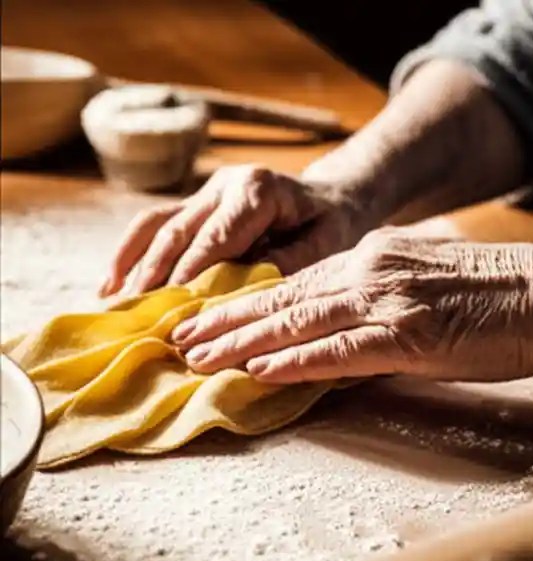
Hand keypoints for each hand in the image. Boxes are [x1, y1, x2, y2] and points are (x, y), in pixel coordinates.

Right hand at [101, 165, 371, 297]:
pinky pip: (153, 226)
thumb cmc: (333, 222)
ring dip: (132, 264)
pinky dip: (130, 255)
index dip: (192, 272)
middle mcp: (223, 185)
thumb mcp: (327, 241)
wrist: (331, 196)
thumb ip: (291, 261)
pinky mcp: (193, 204)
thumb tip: (248, 289)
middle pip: (179, 232)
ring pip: (157, 226)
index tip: (174, 305)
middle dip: (155, 275)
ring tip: (113, 302)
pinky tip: (111, 285)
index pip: (217, 237)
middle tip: (137, 315)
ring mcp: (204, 192)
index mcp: (257, 189)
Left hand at [170, 231, 532, 383]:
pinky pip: (337, 349)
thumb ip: (387, 308)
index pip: (297, 280)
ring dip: (241, 341)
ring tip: (197, 357)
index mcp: (377, 257)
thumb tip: (352, 341)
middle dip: (225, 319)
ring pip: (297, 321)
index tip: (209, 316)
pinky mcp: (406, 335)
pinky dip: (294, 361)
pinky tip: (258, 371)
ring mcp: (387, 301)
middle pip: (283, 296)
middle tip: (178, 337)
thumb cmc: (503, 301)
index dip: (248, 302)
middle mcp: (372, 270)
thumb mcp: (434, 288)